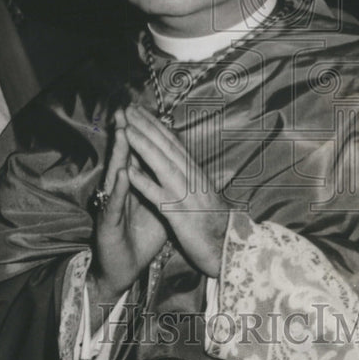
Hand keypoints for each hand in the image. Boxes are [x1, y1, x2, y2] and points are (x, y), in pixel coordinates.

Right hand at [89, 109, 166, 307]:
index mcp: (133, 188)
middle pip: (124, 158)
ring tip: (122, 129)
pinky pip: (114, 204)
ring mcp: (112, 207)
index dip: (141, 135)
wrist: (121, 271)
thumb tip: (176, 170)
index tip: (145, 111)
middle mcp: (120, 193)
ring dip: (119, 152)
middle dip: (126, 132)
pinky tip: (122, 173)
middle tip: (126, 107)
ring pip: (115, 175)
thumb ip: (163, 189)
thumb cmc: (139, 240)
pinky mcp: (107, 225)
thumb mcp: (158, 211)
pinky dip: (119, 188)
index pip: (137, 156)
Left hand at [124, 104, 229, 276]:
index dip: (156, 125)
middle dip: (147, 127)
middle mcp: (193, 179)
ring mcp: (188, 196)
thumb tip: (177, 159)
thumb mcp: (202, 195)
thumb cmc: (216, 225)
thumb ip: (190, 177)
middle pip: (167, 148)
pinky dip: (144, 183)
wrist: (232, 251)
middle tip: (128, 108)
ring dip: (144, 147)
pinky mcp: (181, 217)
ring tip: (126, 130)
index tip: (140, 110)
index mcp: (196, 174)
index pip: (174, 143)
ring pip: (163, 166)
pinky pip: (160, 197)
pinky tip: (129, 171)